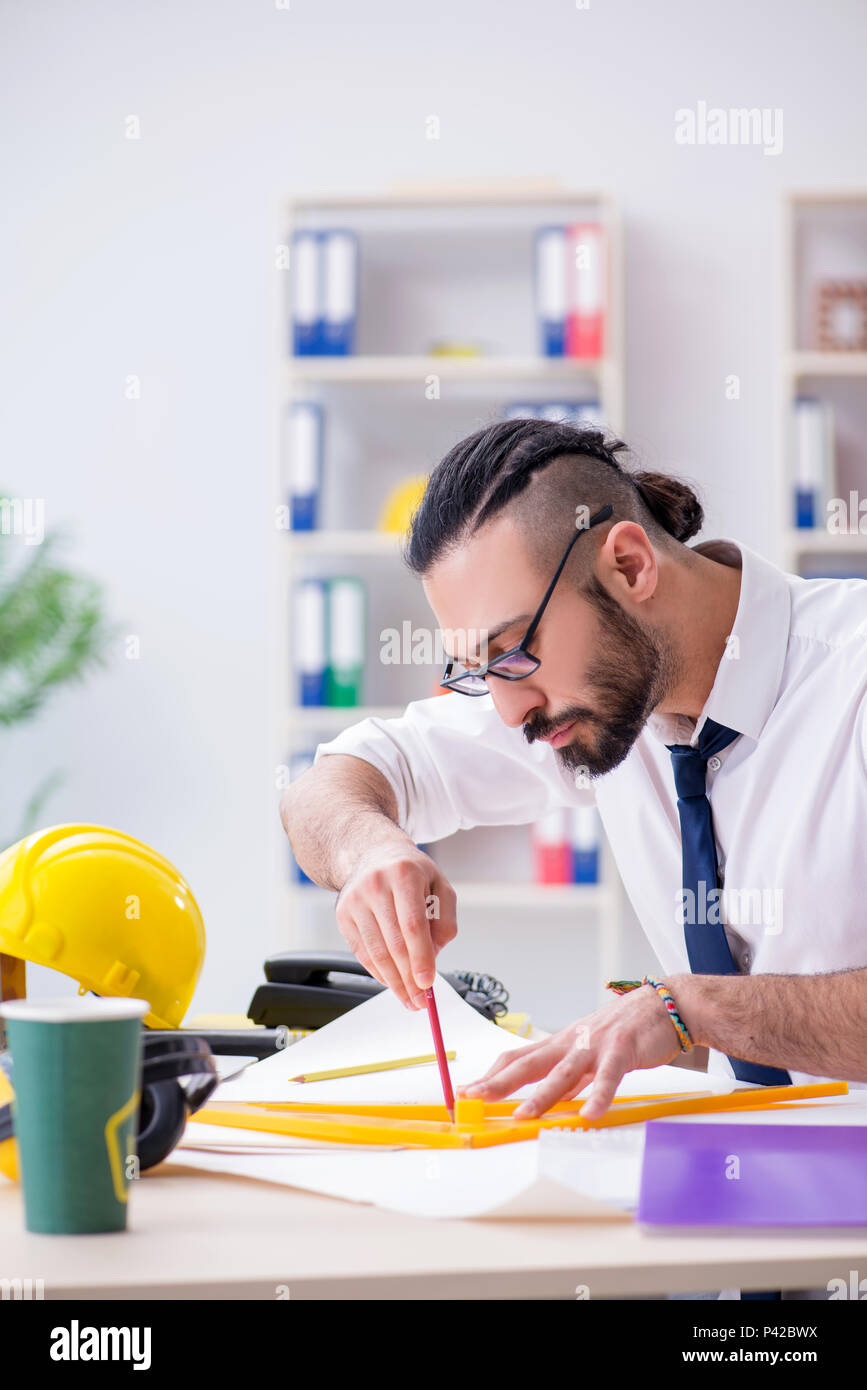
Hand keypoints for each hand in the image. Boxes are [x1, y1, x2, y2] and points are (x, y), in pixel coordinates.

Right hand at [335, 844, 456, 1009]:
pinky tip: (391, 982)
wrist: (371, 853)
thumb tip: (434, 957)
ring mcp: (355, 900)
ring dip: (393, 982)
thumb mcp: (440, 885)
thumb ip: (445, 920)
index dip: (420, 958)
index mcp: (404, 875)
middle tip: (420, 1000)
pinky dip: (378, 972)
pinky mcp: (343, 914)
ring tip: (408, 998)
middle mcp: (376, 886)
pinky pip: (361, 953)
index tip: (427, 983)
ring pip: (376, 953)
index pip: (412, 925)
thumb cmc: (410, 872)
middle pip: (394, 944)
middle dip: (408, 979)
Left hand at [459, 984, 682, 1119]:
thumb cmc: (627, 1031)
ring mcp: (595, 1045)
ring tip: (522, 1115)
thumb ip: (572, 1078)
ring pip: (564, 1072)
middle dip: (499, 1082)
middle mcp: (571, 1042)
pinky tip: (591, 1114)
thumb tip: (551, 1101)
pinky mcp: (623, 1050)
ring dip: (542, 1094)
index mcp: (561, 1043)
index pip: (518, 1058)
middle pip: (529, 1064)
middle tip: (473, 1098)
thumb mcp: (591, 1053)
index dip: (492, 1075)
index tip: (468, 1091)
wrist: (666, 1005)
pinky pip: (609, 1076)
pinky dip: (599, 1095)